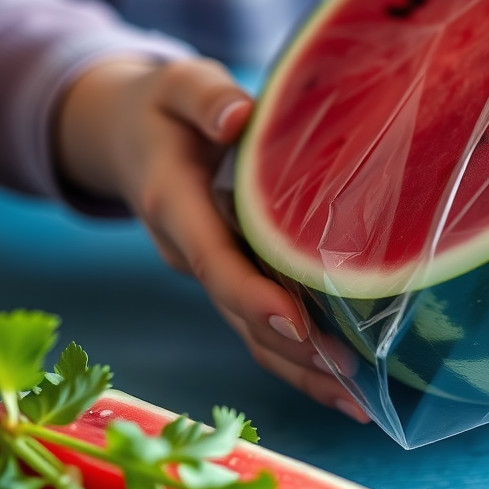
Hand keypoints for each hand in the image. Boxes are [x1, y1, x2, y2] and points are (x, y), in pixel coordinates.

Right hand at [54, 57, 369, 421]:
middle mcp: (190, 252)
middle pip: (238, 315)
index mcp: (175, 206)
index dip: (251, 296)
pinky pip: (260, 326)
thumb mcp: (177, 86)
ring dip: (302, 372)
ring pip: (250, 334)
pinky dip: (297, 358)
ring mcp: (209, 272)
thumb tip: (237, 117)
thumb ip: (204, 97)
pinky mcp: (230, 276)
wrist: (129, 137)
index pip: (214, 260)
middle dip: (293, 353)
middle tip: (353, 384)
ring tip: (360, 403)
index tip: (296, 326)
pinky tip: (340, 382)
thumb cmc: (164, 108)